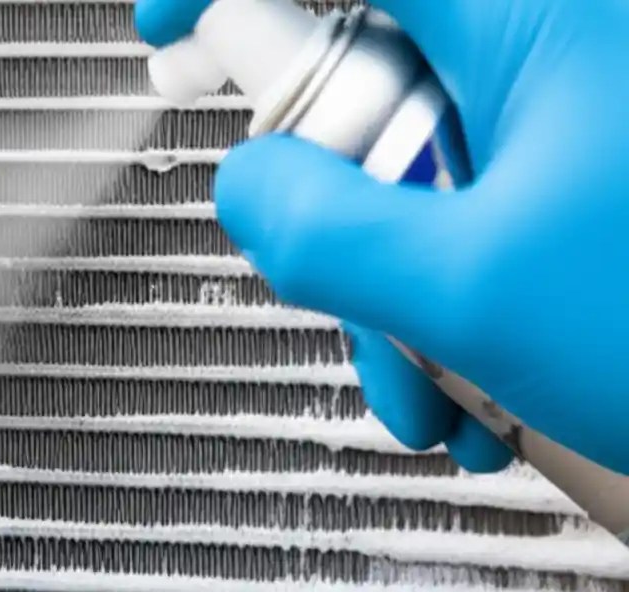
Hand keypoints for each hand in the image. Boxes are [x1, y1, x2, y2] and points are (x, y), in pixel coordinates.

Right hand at [137, 0, 628, 473]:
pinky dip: (446, 295)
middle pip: (370, 77)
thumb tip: (249, 185)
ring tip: (432, 391)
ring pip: (417, 163)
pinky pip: (473, 201)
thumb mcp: (475, 293)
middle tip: (328, 284)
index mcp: (550, 15)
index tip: (169, 30)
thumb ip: (319, 227)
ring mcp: (585, 106)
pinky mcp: (592, 164)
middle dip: (329, 212)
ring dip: (390, 289)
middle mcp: (570, 38)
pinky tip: (476, 380)